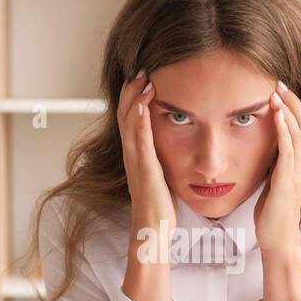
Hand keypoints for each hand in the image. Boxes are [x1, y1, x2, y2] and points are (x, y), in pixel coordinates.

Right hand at [118, 69, 175, 238]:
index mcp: (137, 155)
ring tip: (143, 79)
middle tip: (141, 69)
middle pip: (126, 114)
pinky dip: (140, 122)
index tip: (144, 77)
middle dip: (132, 90)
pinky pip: (140, 142)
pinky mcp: (144, 171)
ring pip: (130, 124)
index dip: (134, 96)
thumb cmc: (160, 207)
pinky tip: (144, 106)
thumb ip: (162, 158)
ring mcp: (136, 162)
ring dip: (136, 99)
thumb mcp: (161, 175)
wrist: (153, 231)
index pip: (131, 118)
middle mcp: (132, 155)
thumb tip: (175, 145)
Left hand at [254, 80, 300, 254]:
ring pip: (298, 132)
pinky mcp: (287, 179)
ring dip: (287, 109)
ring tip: (276, 91)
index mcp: (297, 164)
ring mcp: (296, 171)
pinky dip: (283, 128)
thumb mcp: (271, 183)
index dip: (291, 107)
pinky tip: (275, 114)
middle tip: (279, 81)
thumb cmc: (272, 215)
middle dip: (291, 101)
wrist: (277, 240)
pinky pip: (288, 148)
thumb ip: (271, 165)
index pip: (300, 128)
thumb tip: (263, 150)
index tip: (278, 89)